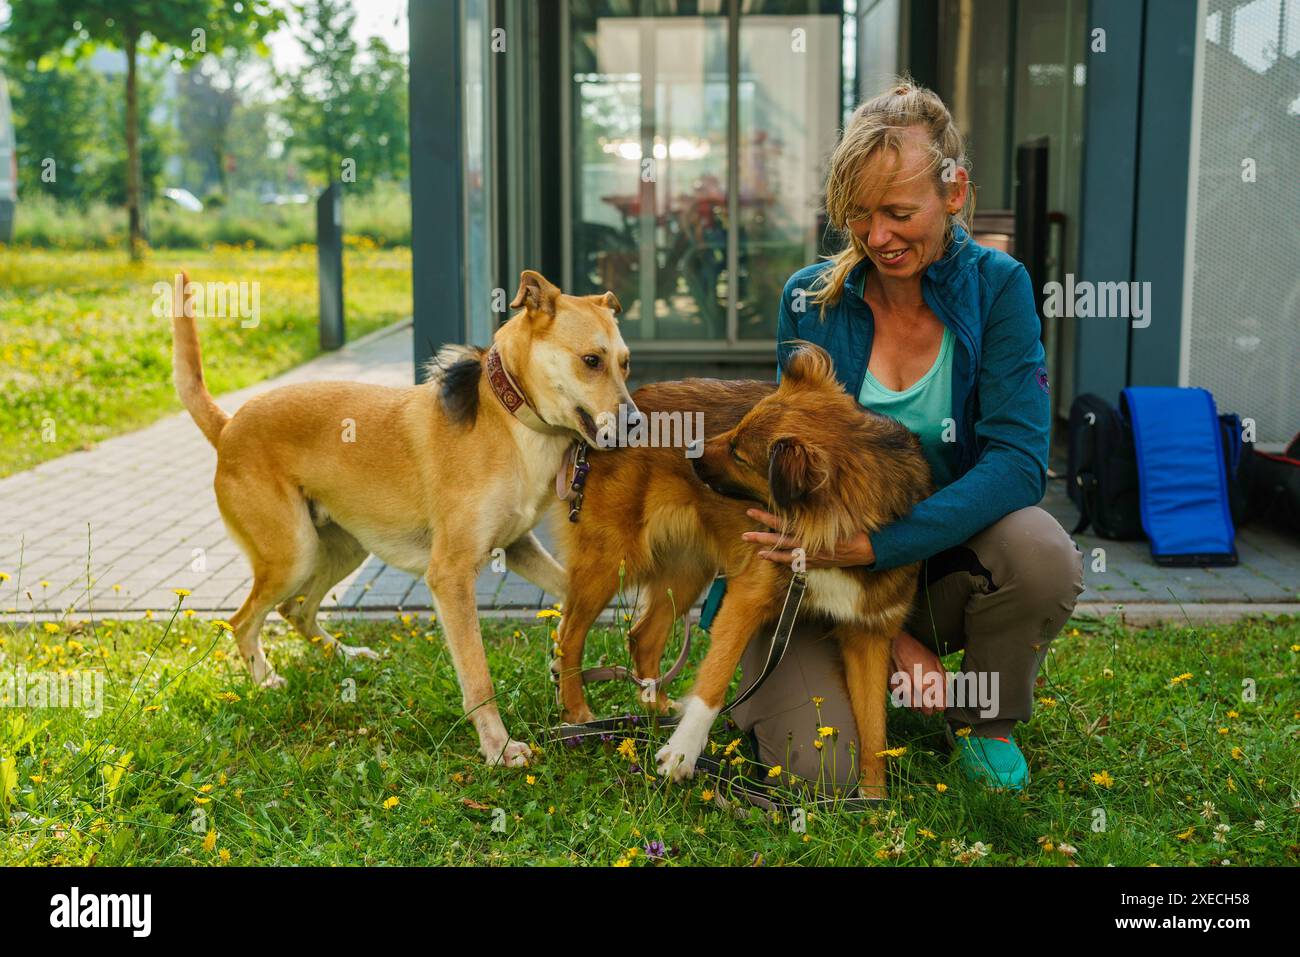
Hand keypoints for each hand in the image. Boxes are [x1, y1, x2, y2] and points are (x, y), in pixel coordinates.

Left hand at [741, 508, 875, 568]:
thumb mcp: (832, 514)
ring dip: (770, 554)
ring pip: (785, 556)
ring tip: (757, 552)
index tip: (751, 511)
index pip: (781, 523)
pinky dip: (786, 563)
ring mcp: (811, 556)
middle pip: (778, 541)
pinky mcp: (817, 563)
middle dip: (760, 537)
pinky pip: (797, 565)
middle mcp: (806, 545)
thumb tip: (803, 498)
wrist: (865, 548)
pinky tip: (778, 561)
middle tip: (744, 536)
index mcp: (808, 531)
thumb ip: (816, 509)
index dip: (765, 517)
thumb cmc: (850, 527)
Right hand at [889, 629, 946, 714]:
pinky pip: (902, 701)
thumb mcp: (936, 662)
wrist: (895, 644)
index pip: (940, 707)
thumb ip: (943, 680)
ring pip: (914, 709)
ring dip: (917, 704)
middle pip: (927, 712)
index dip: (941, 703)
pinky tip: (907, 688)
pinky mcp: (894, 690)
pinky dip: (905, 698)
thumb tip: (945, 693)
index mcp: (932, 683)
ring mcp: (905, 691)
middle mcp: (918, 690)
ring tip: (917, 693)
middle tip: (929, 697)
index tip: (939, 698)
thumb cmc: (916, 651)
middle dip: (930, 706)